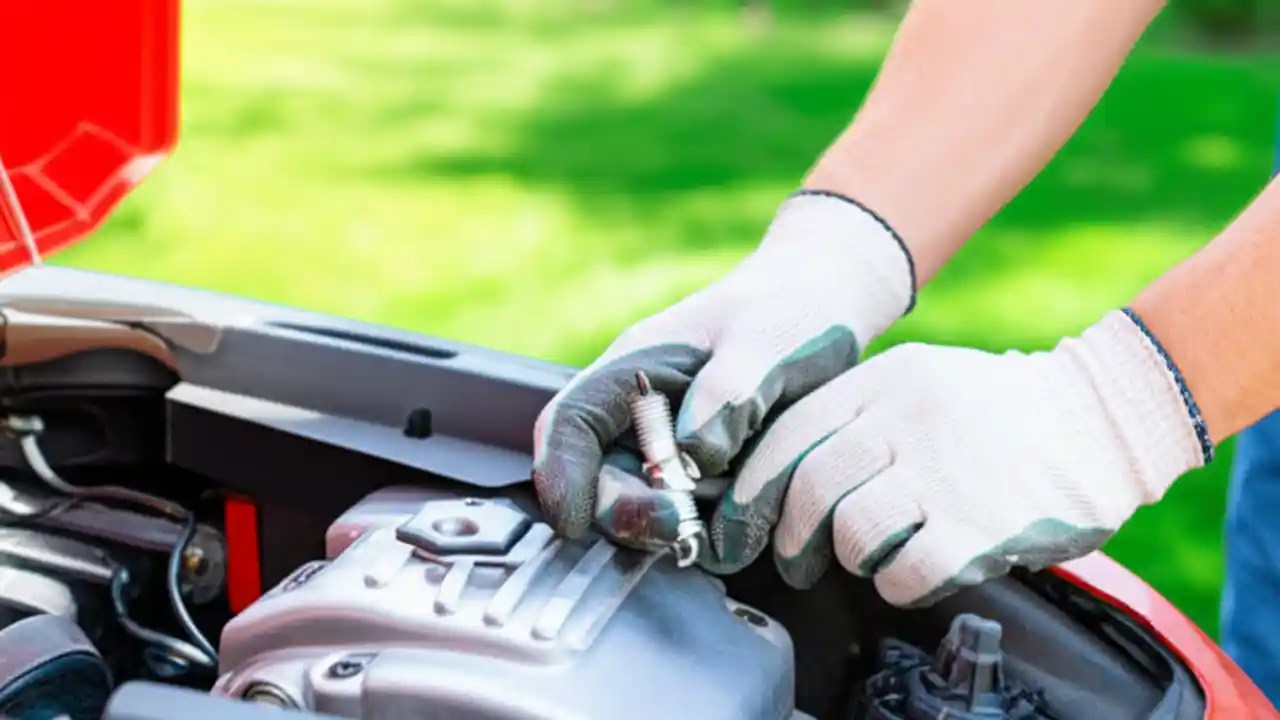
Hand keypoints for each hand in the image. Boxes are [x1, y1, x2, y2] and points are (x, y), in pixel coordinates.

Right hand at [532, 192, 913, 547]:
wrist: (825, 311)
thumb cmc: (788, 312)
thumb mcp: (765, 339)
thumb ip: (727, 393)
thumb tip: (690, 458)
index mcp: (630, 373)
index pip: (569, 425)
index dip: (560, 476)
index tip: (576, 521)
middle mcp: (637, 420)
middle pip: (600, 486)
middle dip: (632, 515)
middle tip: (684, 524)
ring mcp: (668, 457)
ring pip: (644, 515)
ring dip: (678, 526)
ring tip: (735, 499)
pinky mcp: (702, 486)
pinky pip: (691, 525)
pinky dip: (713, 531)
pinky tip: (753, 510)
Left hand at [725, 309, 1210, 605]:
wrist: (1102, 415)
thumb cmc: (996, 409)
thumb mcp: (918, 378)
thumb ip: (854, 413)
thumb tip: (782, 472)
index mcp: (884, 381)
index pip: (790, 435)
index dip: (753, 488)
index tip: (739, 523)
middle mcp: (908, 420)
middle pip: (811, 487)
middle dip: (788, 535)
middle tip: (792, 558)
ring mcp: (946, 473)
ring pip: (852, 531)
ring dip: (847, 557)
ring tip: (865, 557)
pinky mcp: (981, 525)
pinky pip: (906, 572)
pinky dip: (894, 582)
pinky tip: (910, 572)